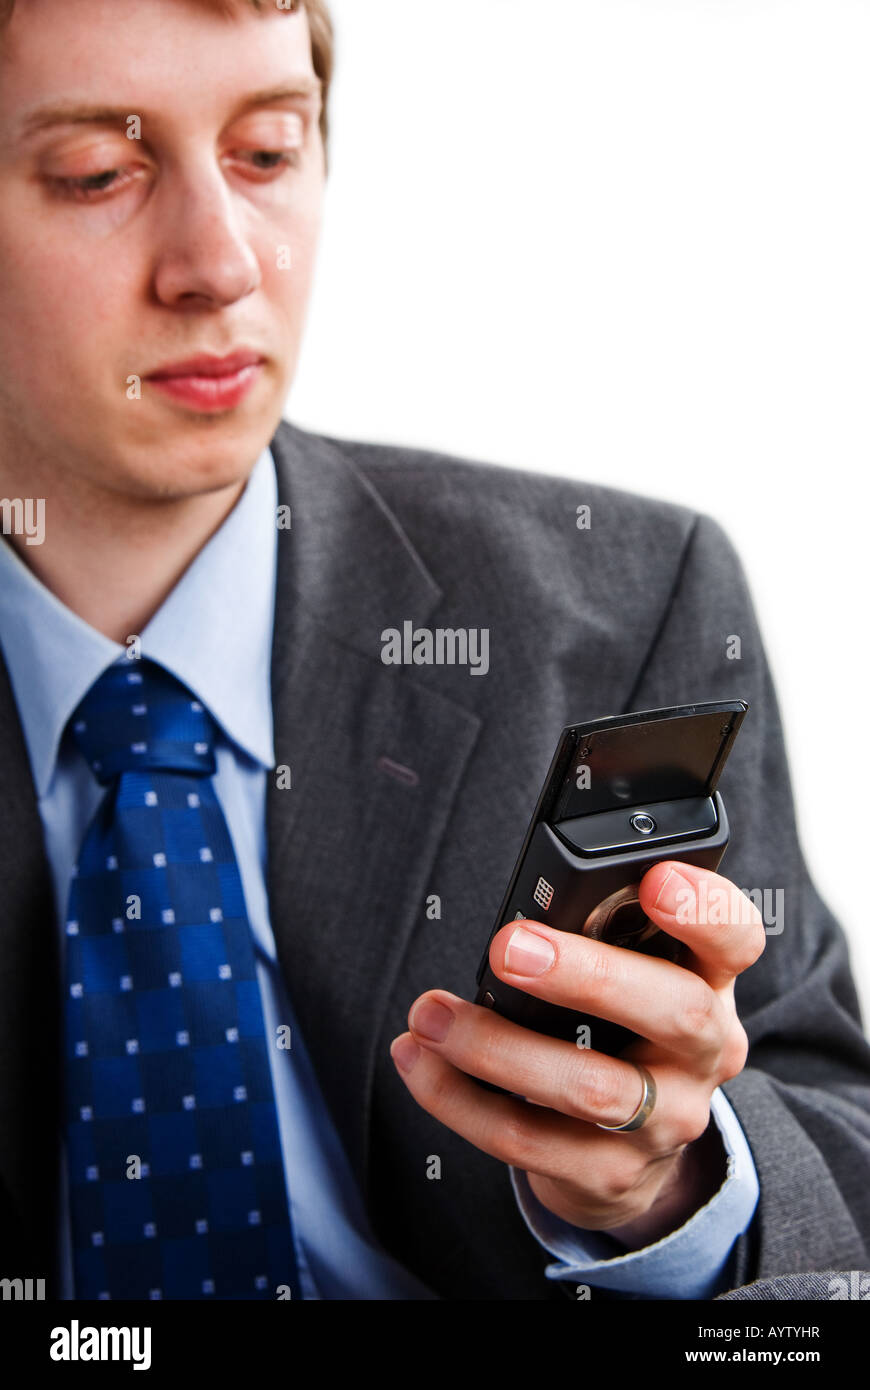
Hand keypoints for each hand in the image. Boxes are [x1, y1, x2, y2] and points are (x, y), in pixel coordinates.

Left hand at [390, 861, 764, 1243]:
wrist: (634, 1151)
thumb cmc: (621, 1029)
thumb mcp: (635, 973)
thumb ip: (605, 932)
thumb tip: (523, 909)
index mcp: (709, 981)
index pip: (733, 938)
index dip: (704, 908)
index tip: (655, 879)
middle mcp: (703, 1052)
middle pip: (675, 1011)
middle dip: (587, 974)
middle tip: (508, 947)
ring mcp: (665, 1122)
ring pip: (589, 1088)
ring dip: (495, 1046)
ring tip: (431, 1014)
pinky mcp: (610, 1174)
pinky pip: (526, 1141)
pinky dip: (457, 1098)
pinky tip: (419, 1060)